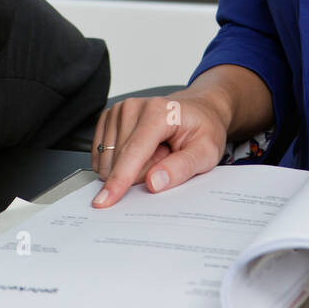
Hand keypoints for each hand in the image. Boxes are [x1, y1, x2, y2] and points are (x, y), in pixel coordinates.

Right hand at [90, 91, 229, 207]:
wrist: (200, 110)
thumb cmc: (204, 129)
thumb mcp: (206, 152)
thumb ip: (181, 168)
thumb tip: (154, 182)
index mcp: (159, 112)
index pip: (133, 152)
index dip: (119, 179)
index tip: (105, 201)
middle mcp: (135, 107)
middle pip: (120, 161)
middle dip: (141, 172)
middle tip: (166, 156)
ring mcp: (120, 110)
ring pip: (108, 161)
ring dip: (132, 167)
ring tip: (157, 151)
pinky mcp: (110, 118)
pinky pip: (102, 156)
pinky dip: (120, 161)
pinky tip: (141, 150)